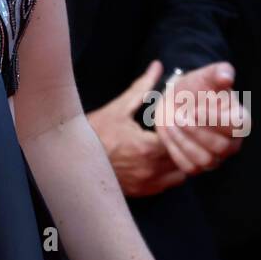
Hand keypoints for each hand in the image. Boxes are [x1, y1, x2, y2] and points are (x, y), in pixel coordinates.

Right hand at [86, 62, 186, 196]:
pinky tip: (161, 161)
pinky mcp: (141, 193)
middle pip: (185, 159)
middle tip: (183, 132)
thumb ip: (142, 88)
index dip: (187, 129)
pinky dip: (169, 175)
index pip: (183, 140)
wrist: (73, 160)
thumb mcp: (119, 108)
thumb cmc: (95, 132)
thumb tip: (157, 66)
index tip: (185, 120)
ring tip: (173, 147)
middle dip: (186, 145)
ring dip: (180, 162)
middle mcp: (151, 169)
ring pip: (180, 175)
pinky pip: (167, 186)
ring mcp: (147, 184)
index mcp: (149, 147)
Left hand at [152, 63, 248, 175]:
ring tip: (173, 122)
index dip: (215, 119)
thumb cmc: (196, 88)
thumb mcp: (206, 75)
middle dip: (196, 130)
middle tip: (180, 115)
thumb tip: (227, 75)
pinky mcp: (197, 165)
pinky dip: (176, 150)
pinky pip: (189, 167)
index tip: (195, 109)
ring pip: (205, 160)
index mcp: (239, 120)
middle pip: (220, 147)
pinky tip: (170, 132)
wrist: (176, 100)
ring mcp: (215, 157)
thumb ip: (219, 72)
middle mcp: (231, 142)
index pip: (236, 126)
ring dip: (184, 140)